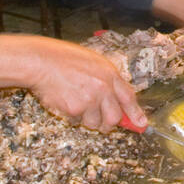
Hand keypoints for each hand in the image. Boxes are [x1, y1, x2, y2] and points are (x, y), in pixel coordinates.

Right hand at [27, 36, 146, 130]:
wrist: (41, 61)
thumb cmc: (63, 58)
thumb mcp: (92, 61)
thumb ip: (106, 78)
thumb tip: (114, 97)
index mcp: (109, 73)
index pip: (128, 97)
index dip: (135, 113)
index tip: (141, 124)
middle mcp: (103, 87)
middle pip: (114, 118)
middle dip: (109, 124)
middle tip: (102, 123)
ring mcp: (89, 99)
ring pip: (95, 123)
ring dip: (87, 119)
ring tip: (76, 103)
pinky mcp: (75, 109)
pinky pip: (77, 121)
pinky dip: (72, 117)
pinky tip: (65, 101)